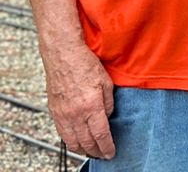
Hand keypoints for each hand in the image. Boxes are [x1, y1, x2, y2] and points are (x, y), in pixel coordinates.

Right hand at [43, 42, 115, 158]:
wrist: (63, 55)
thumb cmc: (86, 64)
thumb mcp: (107, 82)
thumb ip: (109, 103)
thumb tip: (107, 117)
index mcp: (91, 106)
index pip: (101, 135)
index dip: (107, 147)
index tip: (111, 153)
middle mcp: (75, 113)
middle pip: (86, 141)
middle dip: (96, 151)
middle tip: (103, 155)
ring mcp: (62, 114)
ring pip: (72, 141)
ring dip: (82, 149)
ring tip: (91, 151)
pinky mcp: (54, 111)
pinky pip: (61, 133)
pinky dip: (70, 141)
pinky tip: (76, 141)